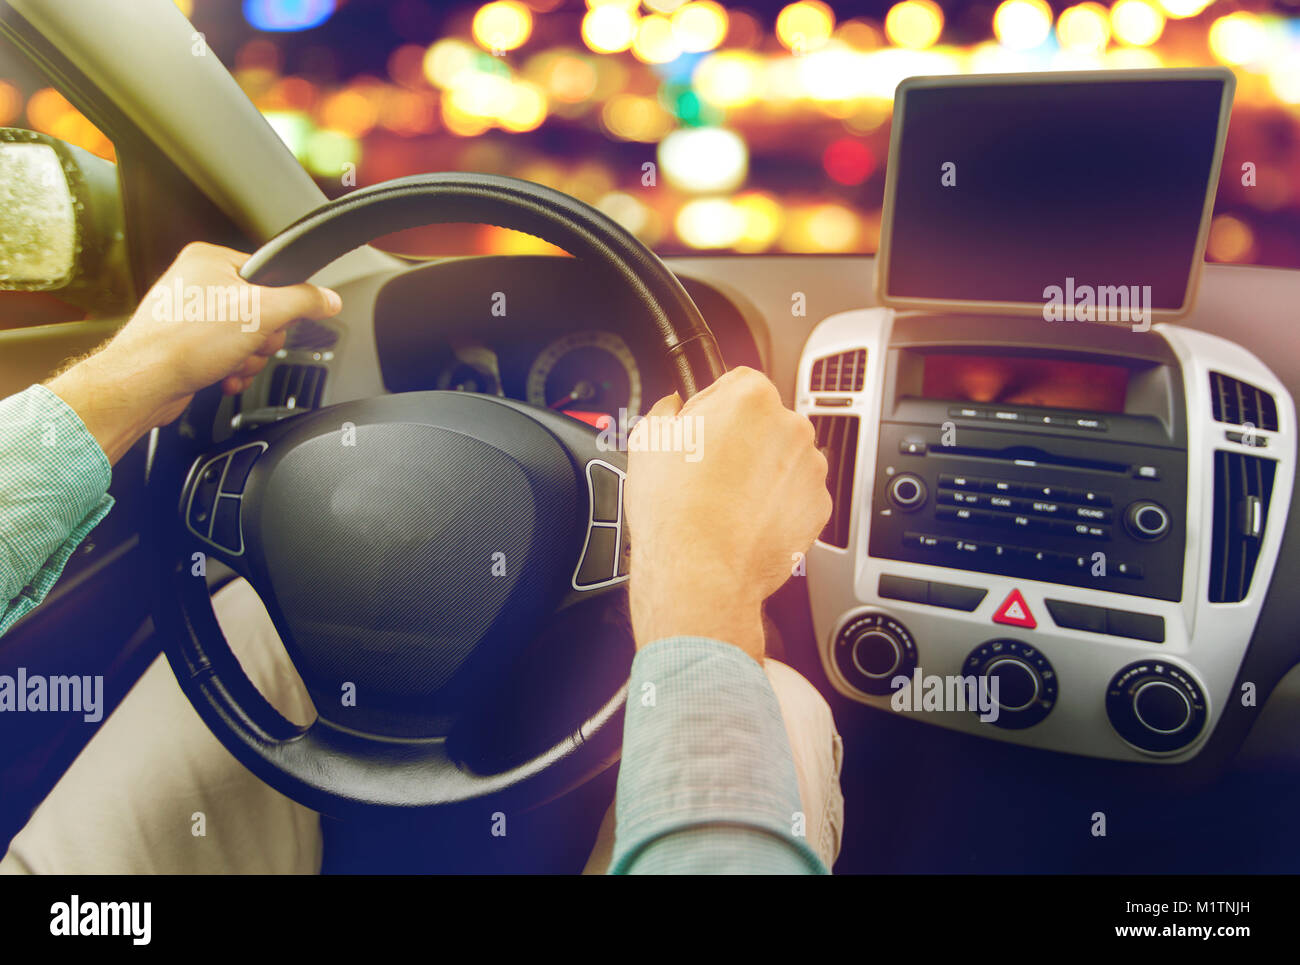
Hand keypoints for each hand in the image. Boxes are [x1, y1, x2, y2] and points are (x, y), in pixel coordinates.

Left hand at [46, 242, 339, 463]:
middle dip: (260, 338)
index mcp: (210, 259)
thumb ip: (303, 301)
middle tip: (245, 343)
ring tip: (228, 362)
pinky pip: (228, 354)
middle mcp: (198, 282)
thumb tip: (329, 299)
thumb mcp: (261, 312)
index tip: (273, 320)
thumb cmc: (183, 343)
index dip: (280, 304)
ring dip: (247, 358)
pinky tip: (221, 375)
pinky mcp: (188, 344)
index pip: (271, 275)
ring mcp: (191, 314)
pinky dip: (231, 369)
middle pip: (262, 310)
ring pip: (247, 337)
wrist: (143, 384)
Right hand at [625, 367, 830, 661]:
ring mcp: (810, 467)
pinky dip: (778, 504)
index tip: (701, 432)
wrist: (700, 571)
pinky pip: (796, 495)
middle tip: (710, 472)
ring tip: (727, 502)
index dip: (713, 409)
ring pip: (784, 459)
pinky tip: (747, 520)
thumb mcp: (647, 441)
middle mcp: (790, 425)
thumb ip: (667, 410)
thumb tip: (673, 406)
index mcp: (750, 397)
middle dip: (742, 441)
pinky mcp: (818, 506)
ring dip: (762, 472)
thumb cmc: (674, 509)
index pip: (736, 383)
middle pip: (765, 421)